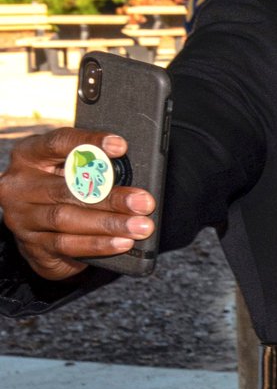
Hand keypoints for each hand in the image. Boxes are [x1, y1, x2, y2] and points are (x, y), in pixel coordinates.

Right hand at [0, 128, 155, 279]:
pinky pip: (66, 244)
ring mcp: (21, 217)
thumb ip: (92, 166)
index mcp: (30, 156)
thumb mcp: (70, 171)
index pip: (58, 143)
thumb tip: (136, 173)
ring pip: (67, 218)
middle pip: (68, 188)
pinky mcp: (30, 245)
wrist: (38, 232)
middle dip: (112, 196)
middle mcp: (20, 185)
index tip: (121, 147)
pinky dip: (98, 244)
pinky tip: (122, 243)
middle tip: (144, 202)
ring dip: (109, 223)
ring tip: (140, 226)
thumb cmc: (64, 189)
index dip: (89, 143)